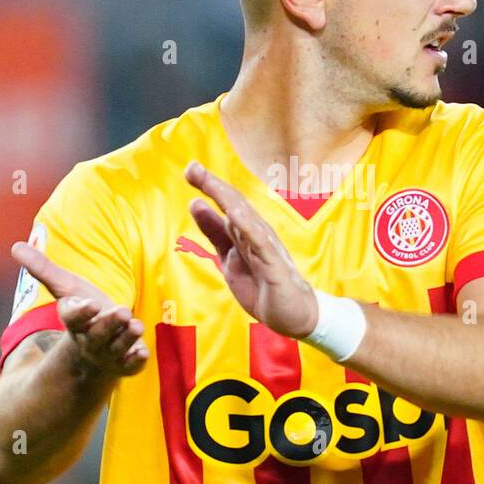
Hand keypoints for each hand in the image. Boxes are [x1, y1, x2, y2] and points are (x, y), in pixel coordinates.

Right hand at [10, 241, 148, 378]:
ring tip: (136, 325)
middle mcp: (90, 340)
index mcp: (75, 321)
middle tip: (123, 311)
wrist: (92, 353)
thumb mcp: (66, 290)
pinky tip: (143, 353)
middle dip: (109, 324)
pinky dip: (136, 361)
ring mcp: (107, 354)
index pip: (74, 317)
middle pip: (97, 334)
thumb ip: (44, 270)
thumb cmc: (83, 314)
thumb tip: (15, 246)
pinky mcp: (125, 364)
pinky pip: (130, 366)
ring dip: (127, 338)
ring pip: (116, 348)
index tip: (92, 304)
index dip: (82, 311)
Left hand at [184, 161, 318, 338]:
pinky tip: (235, 214)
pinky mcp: (275, 265)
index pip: (226, 203)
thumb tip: (195, 203)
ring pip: (246, 218)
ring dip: (228, 200)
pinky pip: (261, 243)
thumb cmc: (263, 285)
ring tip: (210, 183)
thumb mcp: (229, 257)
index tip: (190, 169)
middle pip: (235, 203)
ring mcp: (267, 248)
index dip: (208, 186)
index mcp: (244, 231)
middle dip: (213, 185)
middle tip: (192, 167)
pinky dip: (248, 227)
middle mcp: (257, 233)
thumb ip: (214, 231)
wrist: (293, 315)